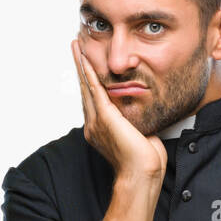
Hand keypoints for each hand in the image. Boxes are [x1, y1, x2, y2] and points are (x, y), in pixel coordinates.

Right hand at [72, 38, 166, 181]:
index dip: (88, 80)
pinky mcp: (104, 119)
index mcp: (100, 129)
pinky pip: (94, 90)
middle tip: (75, 47)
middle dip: (80, 67)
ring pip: (86, 86)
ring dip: (81, 64)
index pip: (92, 99)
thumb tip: (141, 110)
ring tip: (76, 46)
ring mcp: (97, 122)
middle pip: (84, 89)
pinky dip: (89, 73)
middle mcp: (94, 124)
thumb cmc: (145, 160)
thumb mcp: (139, 134)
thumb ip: (135, 120)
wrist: (141, 174)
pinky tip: (85, 59)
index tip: (86, 64)